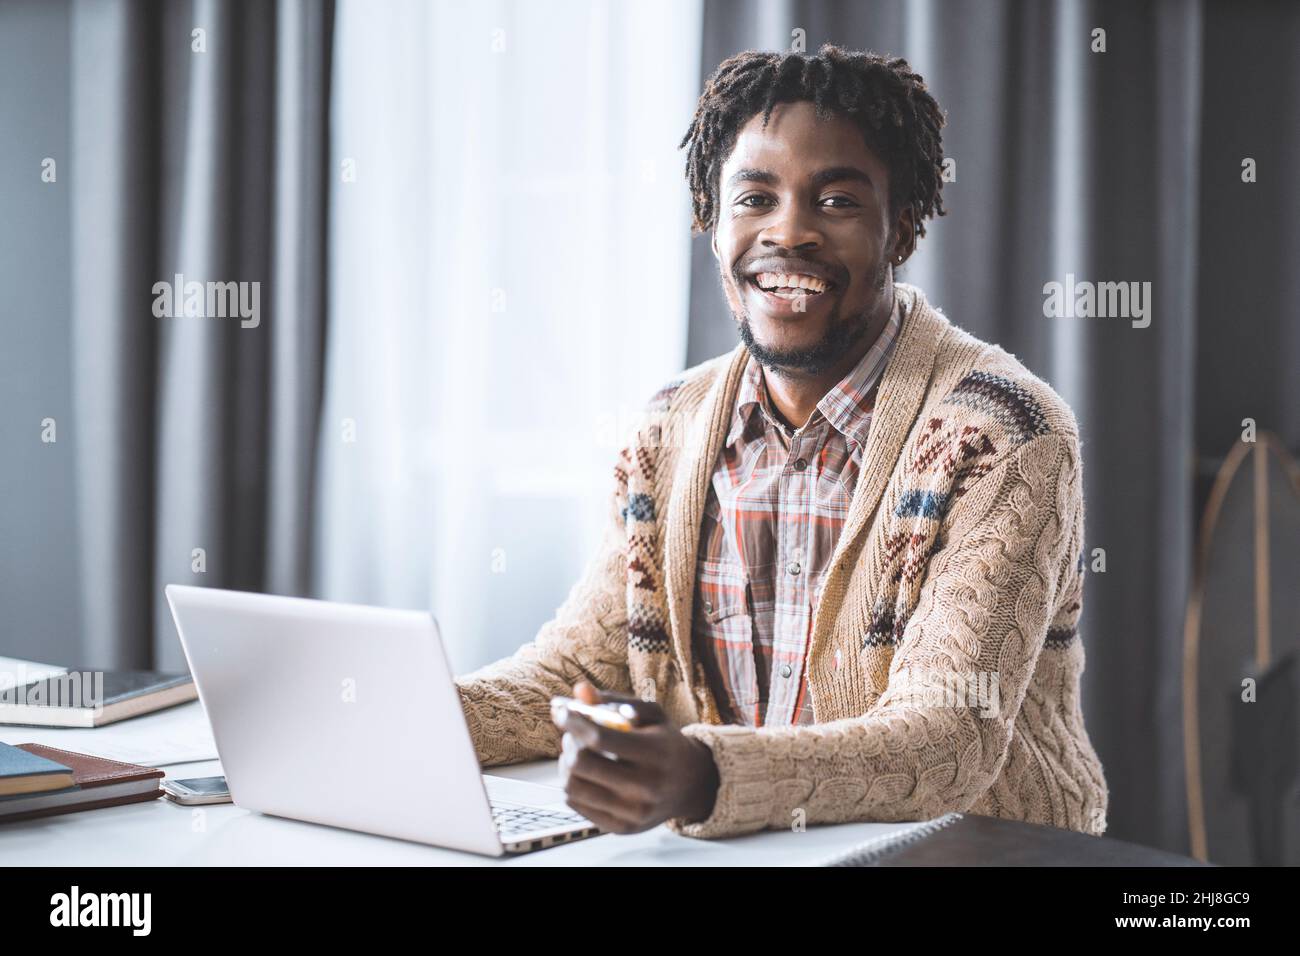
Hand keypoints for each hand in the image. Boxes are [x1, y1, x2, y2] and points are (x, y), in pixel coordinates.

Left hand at [552, 680, 719, 833]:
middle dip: (568, 743)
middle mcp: (646, 787)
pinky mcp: (622, 828)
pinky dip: (572, 785)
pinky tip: (583, 774)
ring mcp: (633, 812)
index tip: (560, 711)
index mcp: (655, 753)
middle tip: (571, 735)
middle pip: (582, 763)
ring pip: (573, 787)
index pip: (600, 738)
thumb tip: (579, 690)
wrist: (693, 785)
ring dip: (565, 764)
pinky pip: (577, 805)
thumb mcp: (652, 713)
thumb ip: (615, 700)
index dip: (574, 722)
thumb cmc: (666, 743)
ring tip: (575, 753)